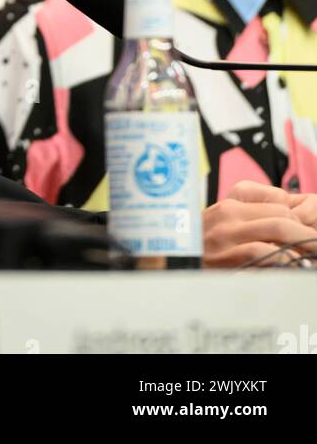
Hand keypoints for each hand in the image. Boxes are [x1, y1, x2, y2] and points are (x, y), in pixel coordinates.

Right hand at [202, 180, 316, 267]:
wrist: (167, 263)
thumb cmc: (195, 248)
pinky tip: (291, 265)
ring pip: (277, 229)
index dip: (299, 219)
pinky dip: (283, 259)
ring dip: (302, 244)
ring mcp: (227, 236)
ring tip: (311, 255)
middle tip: (315, 244)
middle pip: (281, 215)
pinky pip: (264, 253)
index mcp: (230, 204)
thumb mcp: (219, 226)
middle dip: (306, 232)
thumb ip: (248, 219)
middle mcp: (228, 215)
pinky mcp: (226, 258)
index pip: (278, 204)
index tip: (309, 230)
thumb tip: (284, 220)